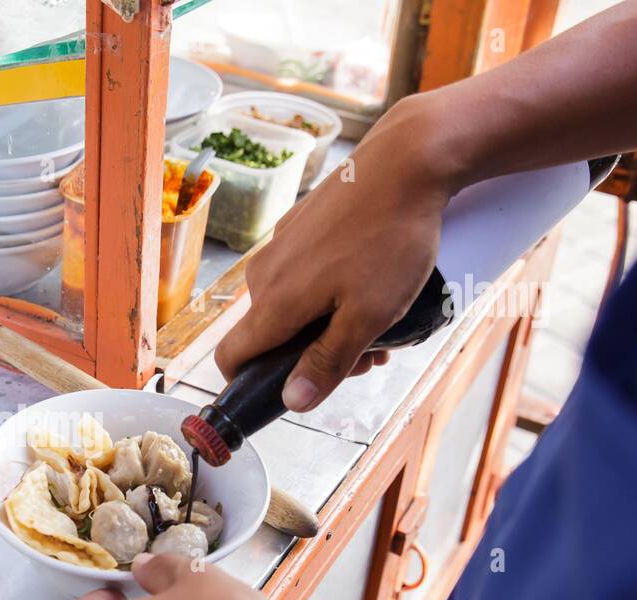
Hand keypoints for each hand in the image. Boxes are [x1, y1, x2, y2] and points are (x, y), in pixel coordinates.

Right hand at [215, 94, 453, 411]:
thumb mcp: (369, 316)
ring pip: (288, 305)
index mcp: (274, 304)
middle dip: (309, 355)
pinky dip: (326, 289)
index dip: (250, 384)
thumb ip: (327, 362)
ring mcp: (279, 246)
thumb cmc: (391, 240)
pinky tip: (368, 277)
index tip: (291, 389)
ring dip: (323, 323)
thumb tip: (291, 401)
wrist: (406, 161)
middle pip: (268, 336)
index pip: (230, 358)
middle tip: (368, 355)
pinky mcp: (297, 225)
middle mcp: (264, 276)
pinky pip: (300, 274)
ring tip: (378, 316)